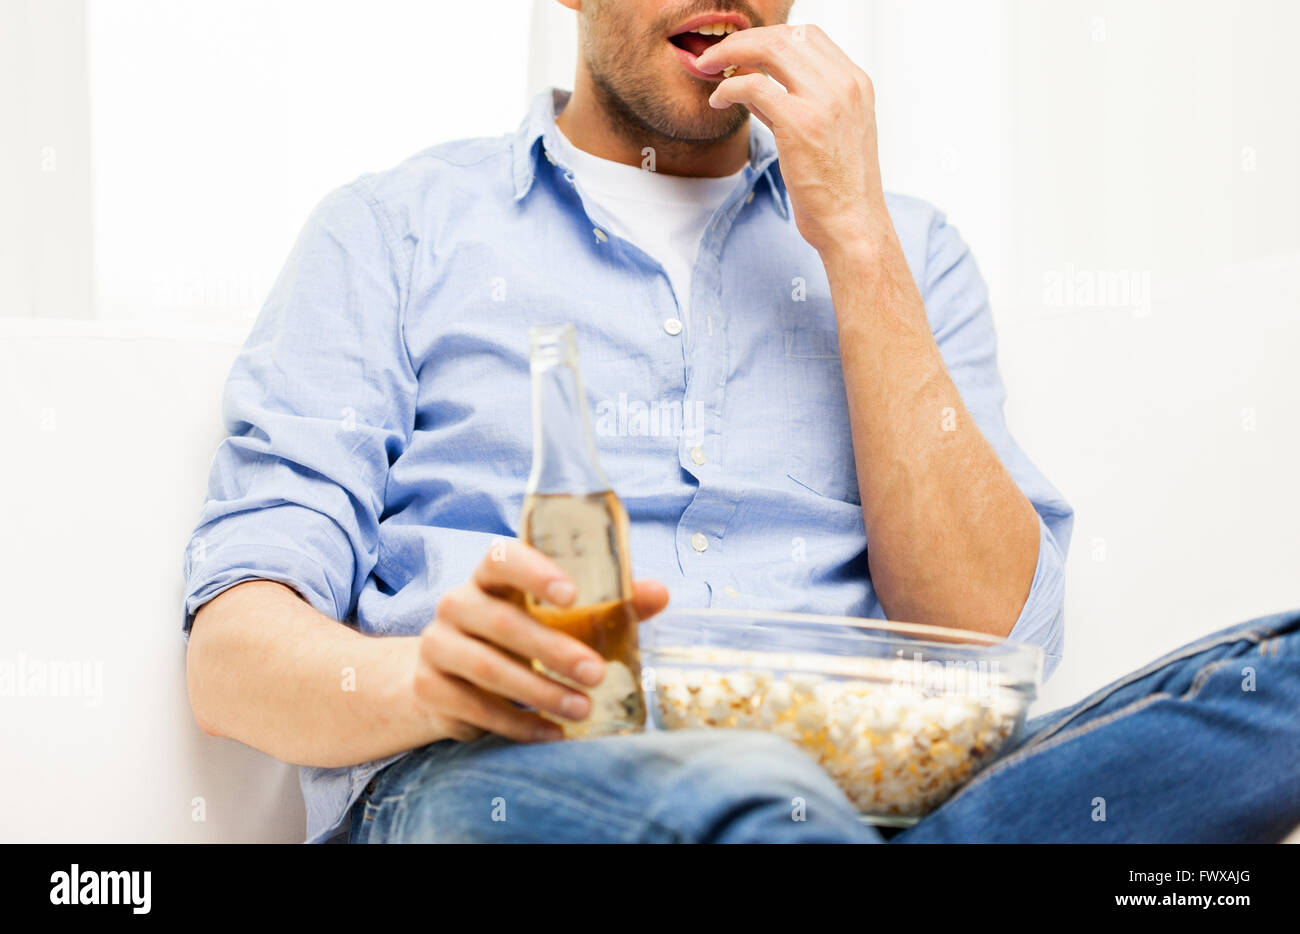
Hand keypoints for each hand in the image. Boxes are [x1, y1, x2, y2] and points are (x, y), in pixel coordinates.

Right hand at [412, 540, 668, 743]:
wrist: (445, 675)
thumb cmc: (517, 636)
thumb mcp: (556, 618)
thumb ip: (607, 603)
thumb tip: (659, 593)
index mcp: (490, 577)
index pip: (502, 558)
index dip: (535, 572)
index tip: (572, 594)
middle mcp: (457, 604)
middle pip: (500, 621)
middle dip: (552, 649)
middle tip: (597, 673)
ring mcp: (438, 646)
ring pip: (487, 667)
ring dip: (539, 692)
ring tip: (582, 709)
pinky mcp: (431, 688)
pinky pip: (475, 708)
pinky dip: (517, 724)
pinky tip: (552, 733)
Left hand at [697, 24, 886, 256]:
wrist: (853, 225)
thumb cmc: (838, 189)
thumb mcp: (828, 134)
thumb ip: (795, 103)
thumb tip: (752, 82)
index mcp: (856, 83)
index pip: (808, 35)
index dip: (769, 37)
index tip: (744, 50)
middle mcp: (845, 84)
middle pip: (786, 35)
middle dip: (744, 39)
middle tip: (716, 56)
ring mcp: (825, 101)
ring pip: (769, 49)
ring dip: (730, 52)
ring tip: (708, 67)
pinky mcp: (801, 124)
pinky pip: (752, 86)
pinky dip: (728, 88)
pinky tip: (718, 100)